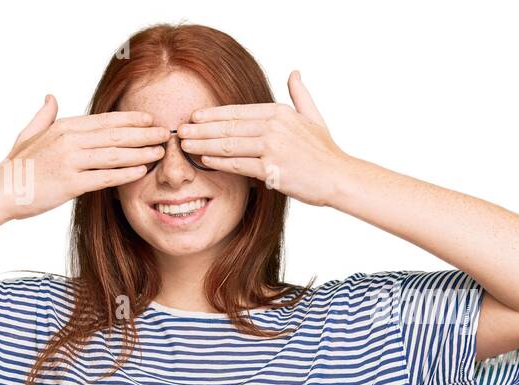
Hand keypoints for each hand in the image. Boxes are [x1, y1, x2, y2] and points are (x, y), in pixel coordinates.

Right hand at [0, 95, 169, 220]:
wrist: (2, 190)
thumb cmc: (18, 165)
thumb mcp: (29, 134)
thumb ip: (44, 116)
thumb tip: (51, 97)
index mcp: (63, 127)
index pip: (105, 120)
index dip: (130, 119)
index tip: (150, 119)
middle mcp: (68, 141)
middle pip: (115, 135)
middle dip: (143, 134)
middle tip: (166, 133)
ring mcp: (69, 161)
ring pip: (114, 155)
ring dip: (140, 152)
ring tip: (160, 152)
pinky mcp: (70, 183)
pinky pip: (104, 177)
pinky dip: (124, 173)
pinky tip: (142, 171)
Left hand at [176, 71, 352, 206]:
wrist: (339, 177)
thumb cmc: (325, 152)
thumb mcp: (314, 116)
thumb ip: (300, 94)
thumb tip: (294, 72)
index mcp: (280, 112)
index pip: (238, 111)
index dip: (213, 114)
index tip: (195, 116)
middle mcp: (274, 126)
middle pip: (228, 127)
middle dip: (200, 128)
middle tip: (180, 130)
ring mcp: (272, 147)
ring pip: (228, 145)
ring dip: (202, 144)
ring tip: (185, 145)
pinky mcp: (271, 169)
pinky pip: (237, 165)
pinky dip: (218, 162)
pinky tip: (203, 160)